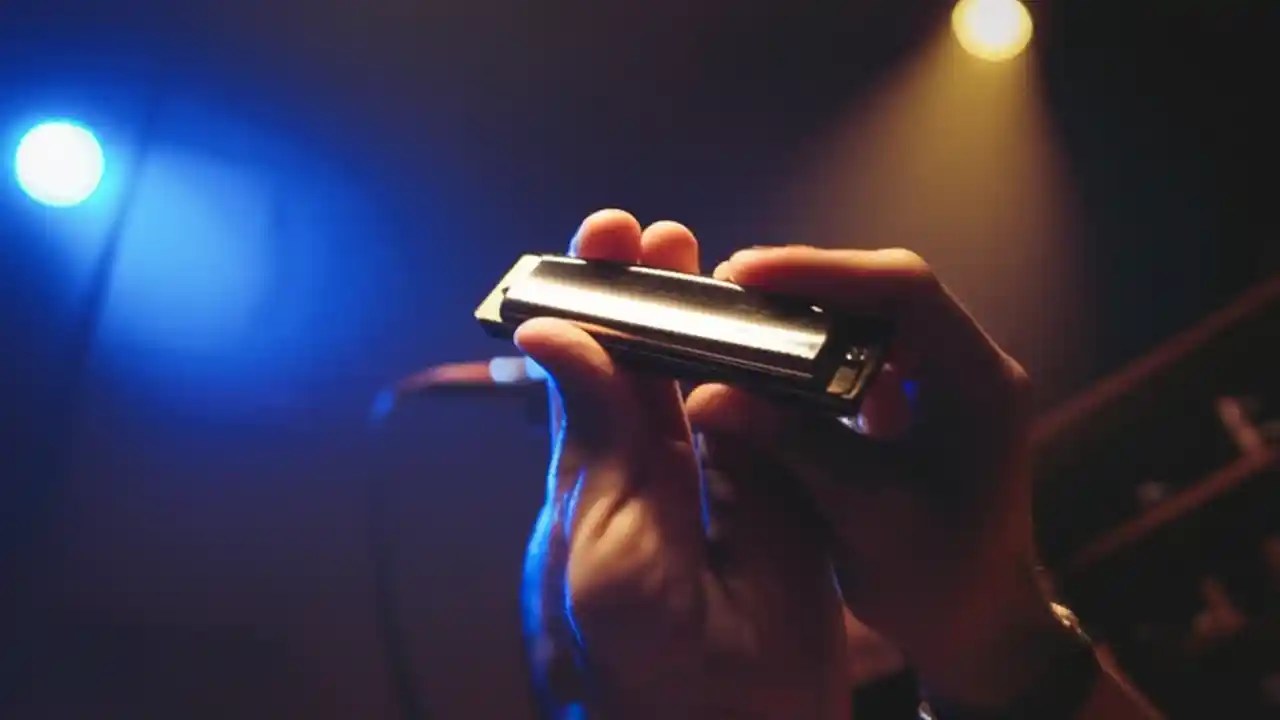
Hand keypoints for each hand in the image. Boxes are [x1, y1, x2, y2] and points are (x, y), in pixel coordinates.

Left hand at [517, 210, 849, 718]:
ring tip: (725, 265)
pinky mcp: (782, 508)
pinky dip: (782, 377)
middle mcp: (654, 478)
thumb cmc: (647, 676)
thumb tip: (555, 339)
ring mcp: (720, 490)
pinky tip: (789, 334)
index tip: (605, 240)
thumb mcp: (609, 557)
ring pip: (716, 386)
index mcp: (597, 484)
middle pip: (651, 366)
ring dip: (720, 324)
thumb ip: (594, 446)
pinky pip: (779, 428)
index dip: (597, 303)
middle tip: (662, 235)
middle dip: (656, 296)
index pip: (591, 371)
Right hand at [685, 245, 1053, 707]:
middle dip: (808, 283)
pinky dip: (813, 348)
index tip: (748, 272)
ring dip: (808, 311)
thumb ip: (795, 446)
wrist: (980, 630)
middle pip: (887, 290)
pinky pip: (864, 349)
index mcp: (980, 382)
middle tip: (729, 288)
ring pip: (872, 314)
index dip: (825, 270)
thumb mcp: (867, 517)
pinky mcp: (919, 401)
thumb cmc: (942, 583)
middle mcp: (969, 365)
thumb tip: (707, 395)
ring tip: (738, 315)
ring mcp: (945, 380)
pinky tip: (768, 361)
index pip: (907, 290)